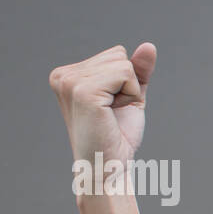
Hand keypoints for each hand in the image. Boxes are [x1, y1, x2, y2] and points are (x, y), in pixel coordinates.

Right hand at [48, 43, 156, 196]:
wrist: (109, 167)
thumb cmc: (118, 137)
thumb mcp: (130, 96)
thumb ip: (138, 71)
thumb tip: (149, 46)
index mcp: (67, 74)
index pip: (115, 54)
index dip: (125, 82)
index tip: (112, 107)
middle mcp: (63, 75)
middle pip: (118, 54)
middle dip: (127, 83)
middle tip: (113, 112)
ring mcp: (70, 82)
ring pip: (123, 63)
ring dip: (129, 90)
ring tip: (112, 114)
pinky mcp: (83, 91)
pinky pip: (125, 73)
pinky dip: (130, 94)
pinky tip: (113, 113)